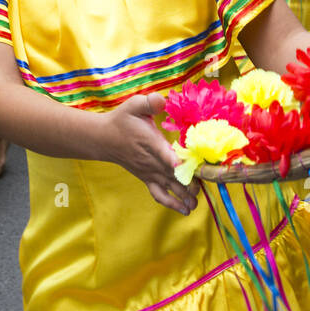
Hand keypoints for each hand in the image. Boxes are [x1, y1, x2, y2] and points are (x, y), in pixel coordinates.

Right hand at [99, 93, 198, 215]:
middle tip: (205, 187)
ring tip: (196, 203)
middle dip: (190, 183)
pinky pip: (159, 195)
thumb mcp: (134, 105)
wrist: (104, 138)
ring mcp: (150, 172)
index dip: (179, 163)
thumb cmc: (122, 120)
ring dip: (184, 197)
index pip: (167, 155)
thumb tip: (162, 101)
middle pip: (174, 176)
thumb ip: (149, 102)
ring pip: (169, 188)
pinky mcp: (147, 179)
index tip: (193, 170)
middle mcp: (152, 161)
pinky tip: (185, 209)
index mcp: (152, 143)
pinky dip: (172, 203)